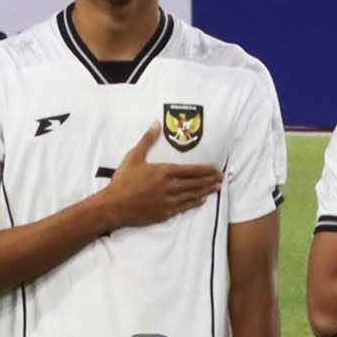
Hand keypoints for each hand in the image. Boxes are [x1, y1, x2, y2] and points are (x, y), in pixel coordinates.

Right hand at [98, 125, 225, 227]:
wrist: (114, 206)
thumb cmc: (123, 181)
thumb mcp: (134, 157)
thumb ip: (147, 140)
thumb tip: (156, 123)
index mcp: (164, 172)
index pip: (191, 170)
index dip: (205, 169)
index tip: (216, 168)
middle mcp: (170, 187)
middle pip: (195, 183)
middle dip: (210, 180)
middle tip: (222, 178)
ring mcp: (168, 201)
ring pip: (192, 195)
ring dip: (206, 191)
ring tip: (217, 188)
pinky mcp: (165, 213)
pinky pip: (184, 208)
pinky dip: (195, 203)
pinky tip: (202, 201)